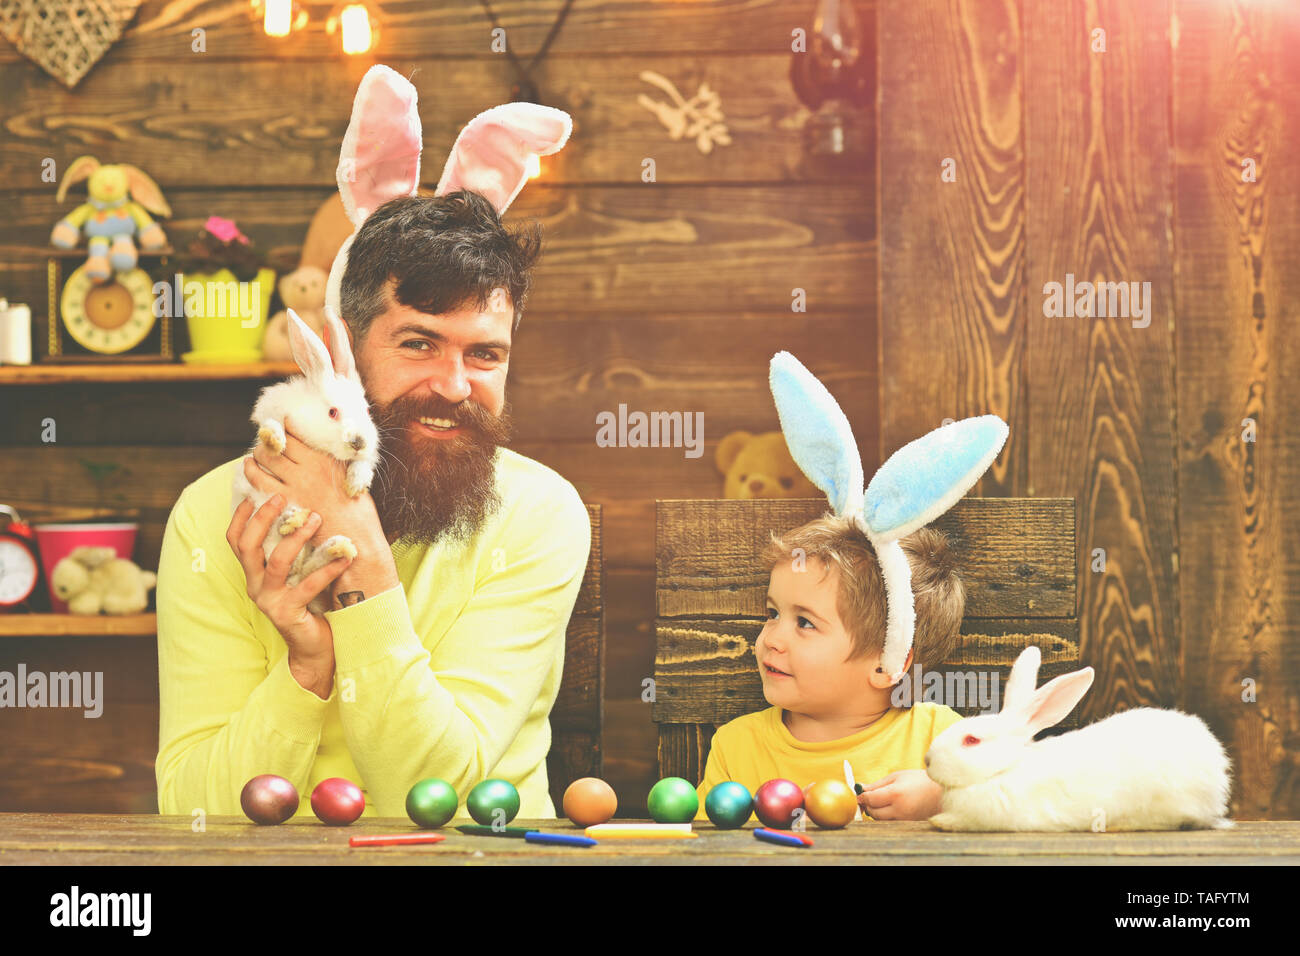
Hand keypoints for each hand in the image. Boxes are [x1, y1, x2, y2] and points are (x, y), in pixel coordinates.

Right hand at [227, 488, 350, 697]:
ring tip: (316, 519)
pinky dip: (329, 567)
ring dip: (296, 537)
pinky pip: (309, 585)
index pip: (235, 541)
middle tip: (283, 498)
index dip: (240, 516)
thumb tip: (305, 511)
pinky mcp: (288, 613)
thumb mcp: (299, 573)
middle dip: (263, 518)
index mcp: (254, 574)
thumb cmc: (311, 604)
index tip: (253, 493)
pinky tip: (346, 556)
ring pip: (276, 562)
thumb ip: (295, 549)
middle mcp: (255, 586)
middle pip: (247, 546)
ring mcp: (270, 601)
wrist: (316, 648)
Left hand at [246, 414, 383, 547]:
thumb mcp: (353, 477)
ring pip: (264, 460)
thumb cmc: (359, 510)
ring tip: (253, 457)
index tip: (282, 423)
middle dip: (267, 441)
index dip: (285, 426)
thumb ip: (336, 462)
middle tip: (265, 443)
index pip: (296, 434)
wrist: (356, 537)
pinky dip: (252, 475)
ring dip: (255, 456)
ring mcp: (294, 485)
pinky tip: (251, 474)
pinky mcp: (285, 503)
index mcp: (325, 459)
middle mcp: (308, 468)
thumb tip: (327, 449)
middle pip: (277, 444)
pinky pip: (260, 483)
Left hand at [858, 769, 944, 820]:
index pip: (870, 799)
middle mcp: (900, 809)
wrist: (942, 792)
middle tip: (869, 797)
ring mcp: (905, 820)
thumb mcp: (896, 777)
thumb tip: (859, 789)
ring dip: (877, 811)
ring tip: (884, 800)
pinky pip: (891, 823)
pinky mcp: (909, 825)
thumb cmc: (918, 780)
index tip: (858, 794)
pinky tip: (892, 807)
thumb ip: (876, 785)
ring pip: (881, 820)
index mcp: (896, 794)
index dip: (862, 797)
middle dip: (868, 805)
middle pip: (874, 813)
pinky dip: (887, 816)